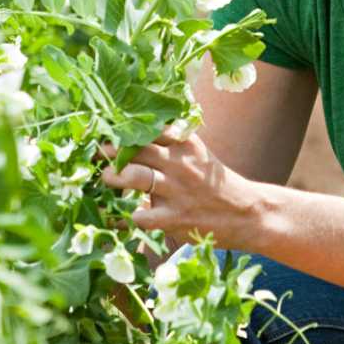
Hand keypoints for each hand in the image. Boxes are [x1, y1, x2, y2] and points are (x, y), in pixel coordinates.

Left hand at [101, 132, 248, 241]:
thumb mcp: (200, 156)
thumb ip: (174, 143)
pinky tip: (113, 217)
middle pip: (137, 148)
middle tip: (95, 151)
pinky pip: (138, 216)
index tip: (106, 126)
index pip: (150, 127)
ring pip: (134, 176)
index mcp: (187, 143)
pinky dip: (122, 217)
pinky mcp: (174, 217)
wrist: (248, 213)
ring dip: (112, 177)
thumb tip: (142, 131)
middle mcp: (181, 163)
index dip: (125, 126)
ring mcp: (177, 190)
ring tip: (104, 178)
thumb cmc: (217, 184)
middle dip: (110, 149)